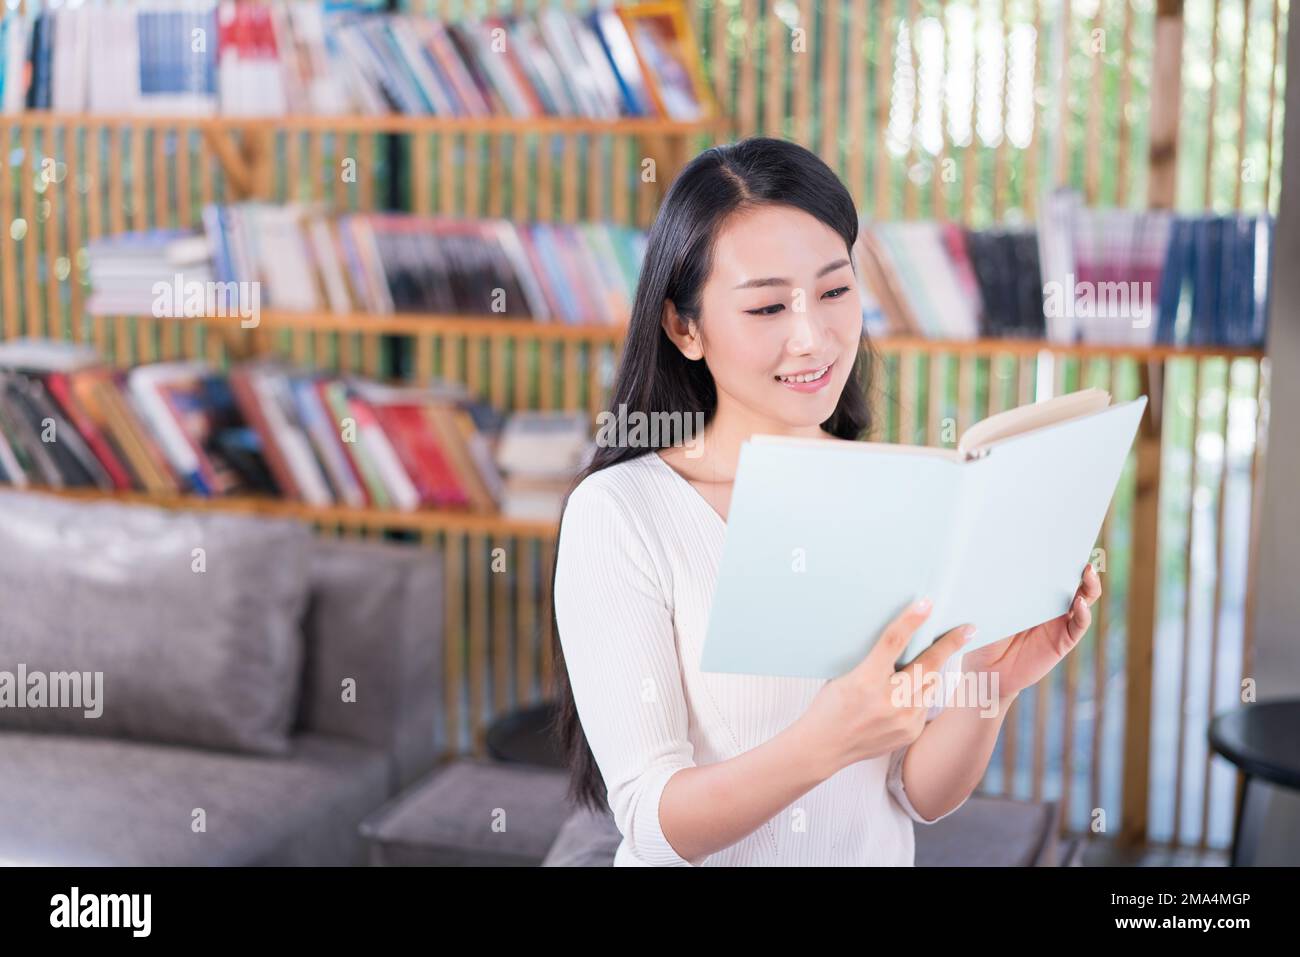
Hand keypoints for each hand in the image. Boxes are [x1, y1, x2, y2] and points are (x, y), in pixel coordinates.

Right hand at [799, 599, 974, 778]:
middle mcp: (887, 702)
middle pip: (927, 665)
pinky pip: (925, 704)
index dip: (911, 620)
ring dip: (931, 671)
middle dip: (949, 644)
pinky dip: (920, 694)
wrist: (824, 747)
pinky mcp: (910, 732)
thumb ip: (874, 660)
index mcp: (865, 681)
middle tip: (968, 629)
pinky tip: (906, 695)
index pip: (892, 642)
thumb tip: (904, 638)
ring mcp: (902, 720)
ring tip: (927, 663)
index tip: (927, 604)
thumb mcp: (845, 675)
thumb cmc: (831, 704)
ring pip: (930, 684)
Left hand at [961, 563, 1102, 699]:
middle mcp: (1051, 604)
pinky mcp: (1063, 640)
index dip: (1061, 553)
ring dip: (1089, 585)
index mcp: (1034, 592)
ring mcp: (1060, 622)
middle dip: (1081, 564)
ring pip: (1084, 599)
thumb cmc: (985, 634)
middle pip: (1074, 580)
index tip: (1065, 535)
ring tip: (1087, 571)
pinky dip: (1083, 613)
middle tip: (1082, 549)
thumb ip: (1000, 589)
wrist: (986, 670)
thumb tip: (995, 562)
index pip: (1052, 569)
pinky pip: (1079, 625)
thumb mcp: (990, 607)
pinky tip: (1079, 603)